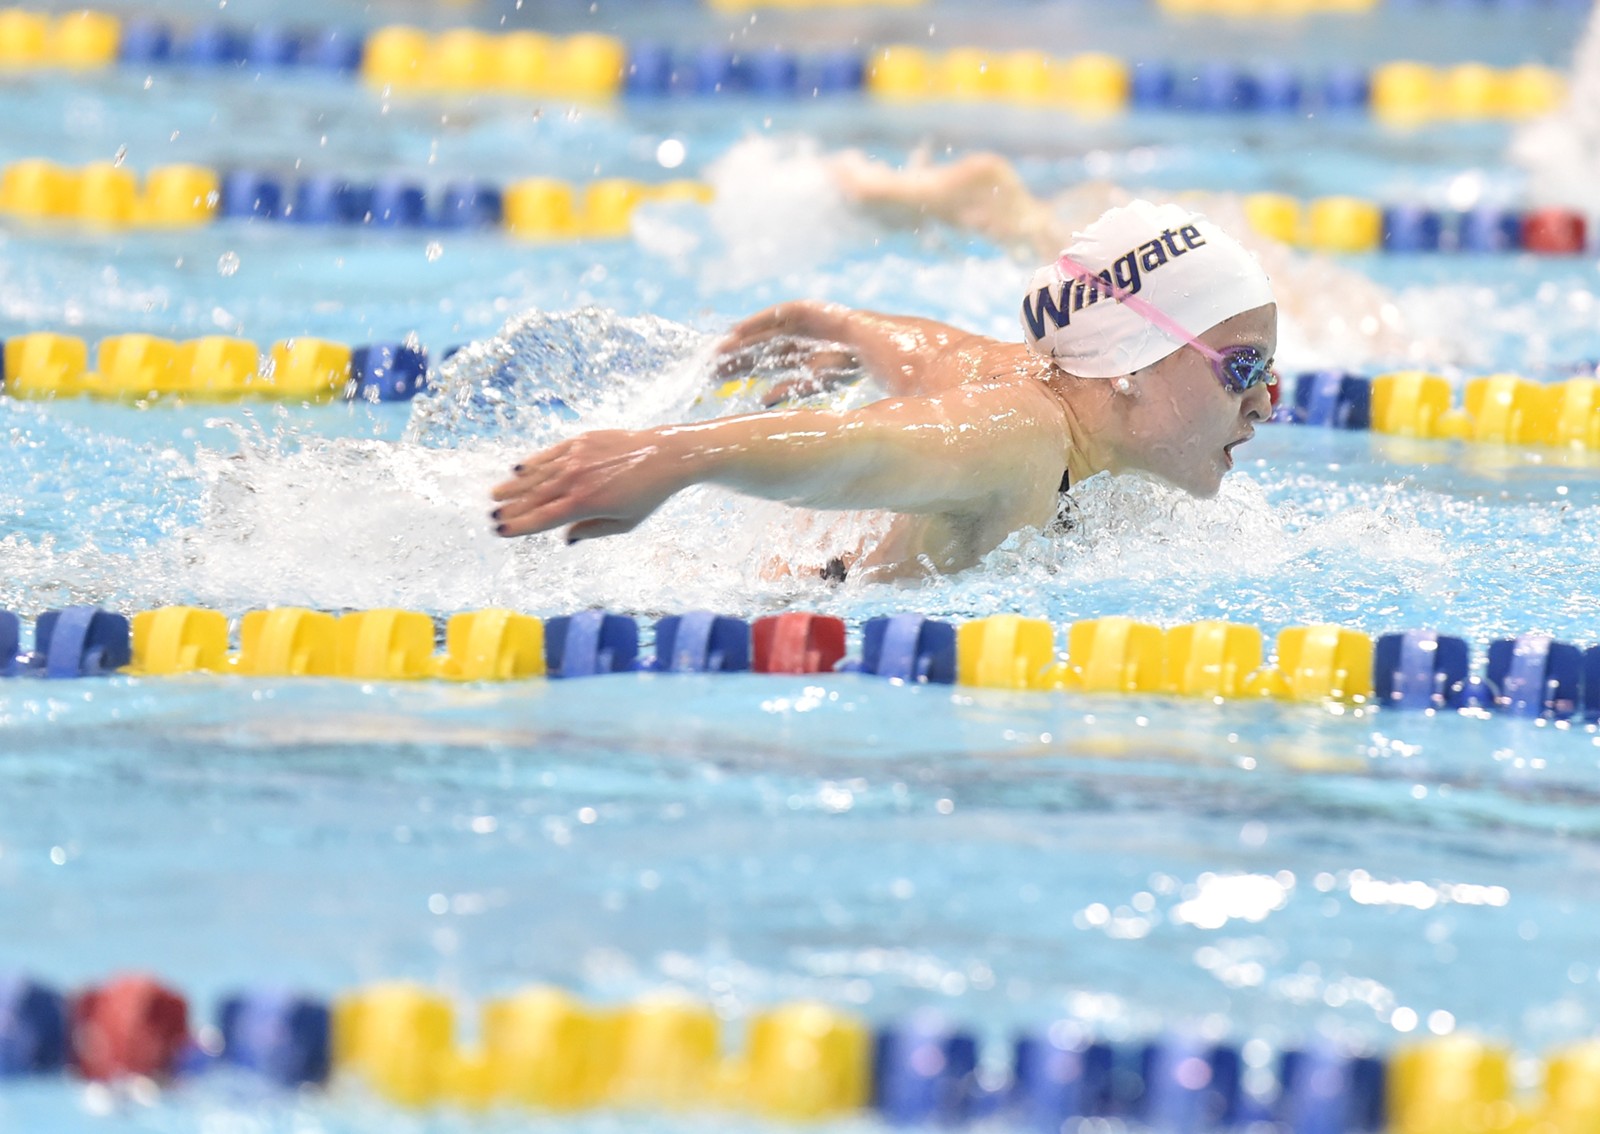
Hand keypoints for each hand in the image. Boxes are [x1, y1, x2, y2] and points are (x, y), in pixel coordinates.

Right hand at [490, 429, 683, 541]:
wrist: (664, 456)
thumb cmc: (647, 495)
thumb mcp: (624, 523)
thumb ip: (591, 530)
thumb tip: (565, 537)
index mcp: (585, 503)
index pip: (543, 518)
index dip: (520, 525)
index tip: (501, 530)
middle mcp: (575, 479)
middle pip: (535, 496)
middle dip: (512, 507)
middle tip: (493, 515)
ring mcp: (576, 457)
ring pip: (537, 474)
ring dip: (515, 485)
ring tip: (497, 494)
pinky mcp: (581, 441)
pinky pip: (550, 454)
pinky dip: (533, 462)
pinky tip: (518, 468)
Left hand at [713, 301, 860, 404]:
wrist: (870, 344)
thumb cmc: (846, 367)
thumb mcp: (812, 382)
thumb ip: (788, 390)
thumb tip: (762, 401)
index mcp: (793, 359)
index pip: (758, 365)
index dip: (737, 371)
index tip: (713, 380)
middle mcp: (790, 340)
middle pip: (754, 349)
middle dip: (732, 358)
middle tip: (707, 368)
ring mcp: (794, 324)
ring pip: (760, 334)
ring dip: (739, 342)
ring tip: (716, 351)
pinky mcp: (800, 310)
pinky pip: (772, 317)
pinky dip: (755, 323)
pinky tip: (737, 331)